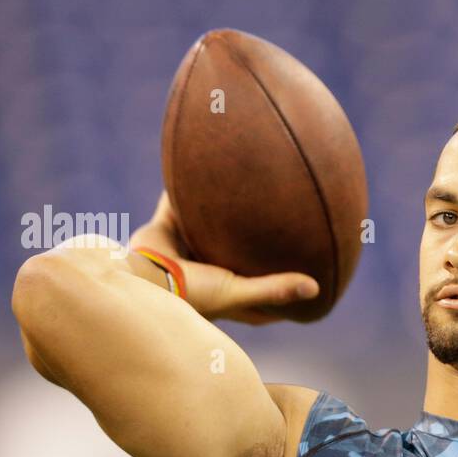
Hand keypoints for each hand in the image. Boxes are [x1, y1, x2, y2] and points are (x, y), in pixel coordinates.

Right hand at [129, 191, 317, 324]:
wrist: (140, 276)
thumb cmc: (189, 294)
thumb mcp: (237, 292)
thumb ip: (274, 288)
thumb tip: (317, 288)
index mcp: (226, 291)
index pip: (263, 291)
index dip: (284, 284)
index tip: (312, 271)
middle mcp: (206, 268)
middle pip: (239, 252)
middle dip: (258, 241)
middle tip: (287, 218)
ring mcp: (186, 247)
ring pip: (211, 224)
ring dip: (224, 210)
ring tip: (250, 184)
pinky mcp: (167, 226)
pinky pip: (180, 200)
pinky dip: (189, 185)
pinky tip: (207, 163)